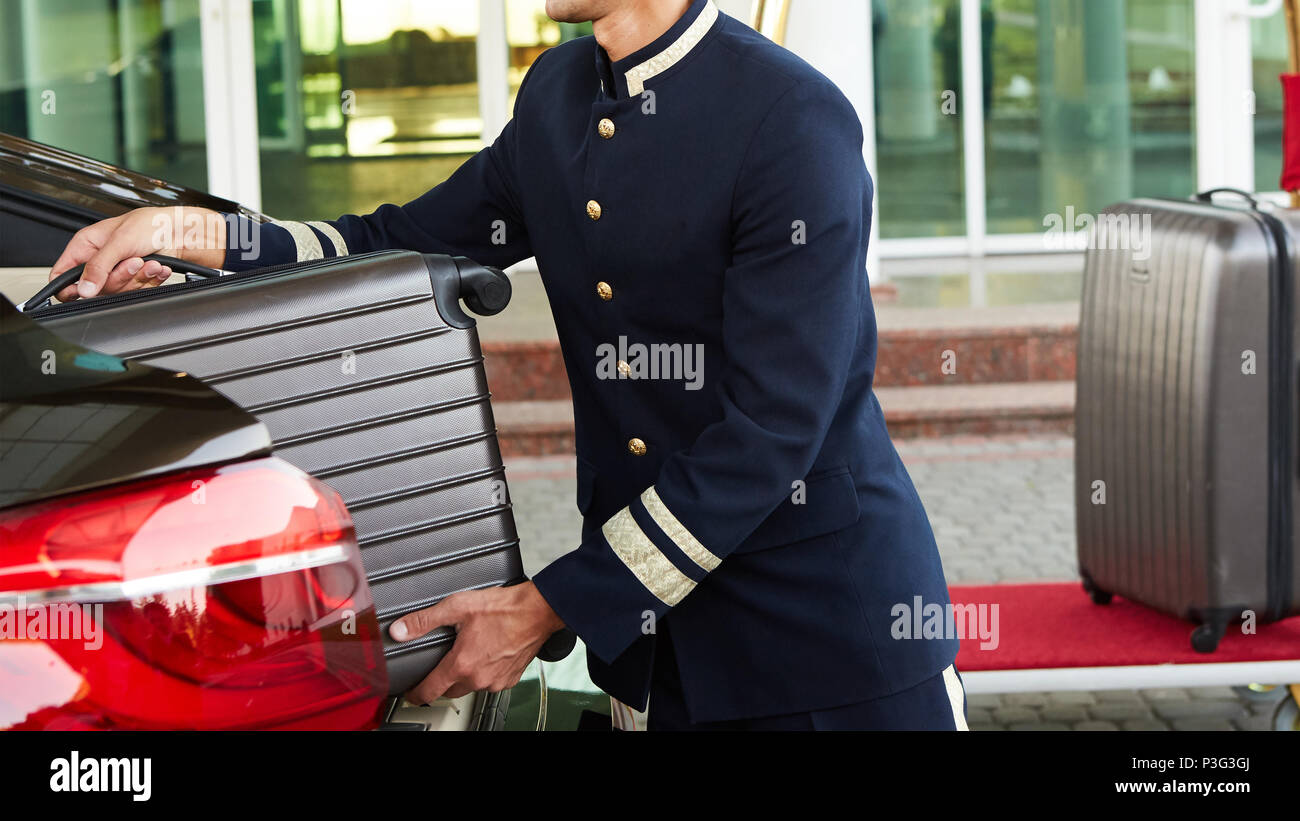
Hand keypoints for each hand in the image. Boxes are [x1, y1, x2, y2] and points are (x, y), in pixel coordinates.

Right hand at [49, 205, 226, 301]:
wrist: (180, 232)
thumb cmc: (150, 225)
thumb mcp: (120, 242)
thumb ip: (99, 266)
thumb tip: (84, 288)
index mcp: (86, 245)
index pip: (63, 273)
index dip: (67, 286)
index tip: (81, 292)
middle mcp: (100, 260)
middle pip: (96, 287)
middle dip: (119, 277)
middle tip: (134, 262)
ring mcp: (118, 271)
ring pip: (118, 291)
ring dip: (138, 277)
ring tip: (148, 262)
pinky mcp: (135, 279)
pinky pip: (137, 291)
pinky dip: (150, 280)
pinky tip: (156, 267)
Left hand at [391, 582, 564, 704]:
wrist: (538, 611)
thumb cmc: (504, 608)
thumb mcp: (458, 607)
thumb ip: (424, 620)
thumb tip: (401, 630)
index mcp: (462, 664)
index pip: (430, 691)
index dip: (416, 694)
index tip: (411, 694)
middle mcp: (478, 678)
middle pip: (449, 692)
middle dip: (440, 683)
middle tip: (437, 669)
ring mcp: (495, 681)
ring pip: (470, 688)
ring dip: (463, 678)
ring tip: (464, 656)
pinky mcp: (510, 679)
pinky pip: (489, 683)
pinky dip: (483, 674)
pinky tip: (485, 656)